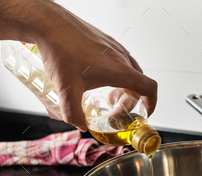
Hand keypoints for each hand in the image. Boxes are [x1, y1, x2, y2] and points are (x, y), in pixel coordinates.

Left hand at [33, 4, 156, 131]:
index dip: (151, 103)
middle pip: (138, 84)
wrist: (50, 24)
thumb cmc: (61, 52)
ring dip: (123, 89)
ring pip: (129, 72)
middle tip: (113, 113)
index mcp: (119, 70)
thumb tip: (81, 125)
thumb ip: (74, 114)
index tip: (145, 113)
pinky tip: (97, 80)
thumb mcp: (66, 90)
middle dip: (129, 102)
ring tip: (106, 98)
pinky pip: (120, 62)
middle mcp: (121, 57)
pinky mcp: (105, 42)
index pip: (148, 88)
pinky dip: (116, 76)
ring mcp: (114, 48)